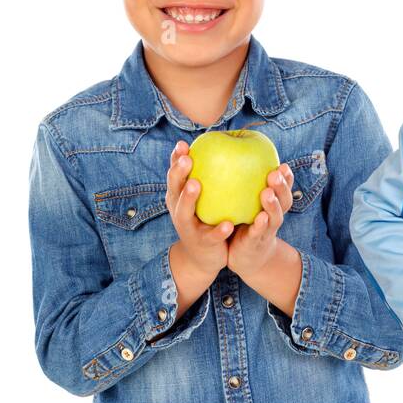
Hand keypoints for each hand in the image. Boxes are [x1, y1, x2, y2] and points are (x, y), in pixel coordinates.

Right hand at [167, 140, 233, 276]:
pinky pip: (211, 236)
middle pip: (175, 189)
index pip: (174, 175)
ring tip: (196, 184)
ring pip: (185, 212)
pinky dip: (218, 231)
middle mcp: (178, 210)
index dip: (176, 160)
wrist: (201, 258)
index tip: (182, 144)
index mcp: (178, 197)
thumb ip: (206, 177)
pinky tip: (228, 224)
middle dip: (179, 173)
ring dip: (189, 198)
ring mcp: (188, 228)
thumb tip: (219, 148)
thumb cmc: (203, 219)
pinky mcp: (202, 243)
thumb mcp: (199, 199)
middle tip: (188, 159)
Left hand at [228, 163, 294, 281]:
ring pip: (275, 217)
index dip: (287, 179)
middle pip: (285, 201)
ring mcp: (267, 231)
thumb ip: (247, 187)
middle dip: (282, 187)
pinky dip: (260, 225)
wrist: (248, 259)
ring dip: (272, 205)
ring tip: (267, 193)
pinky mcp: (255, 243)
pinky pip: (259, 233)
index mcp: (274, 206)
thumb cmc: (246, 226)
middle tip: (275, 174)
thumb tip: (235, 158)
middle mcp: (274, 217)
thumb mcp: (249, 206)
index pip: (284, 190)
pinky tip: (260, 217)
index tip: (283, 165)